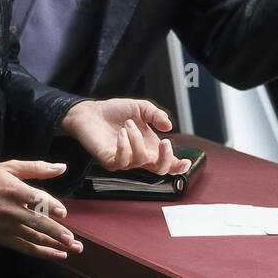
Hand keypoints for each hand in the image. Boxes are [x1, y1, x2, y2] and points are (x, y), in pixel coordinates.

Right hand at [0, 160, 81, 259]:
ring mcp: (6, 226)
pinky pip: (24, 247)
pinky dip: (41, 253)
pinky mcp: (1, 237)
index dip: (51, 206)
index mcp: (13, 190)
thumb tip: (61, 167)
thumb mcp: (10, 167)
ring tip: (72, 249)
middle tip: (73, 242)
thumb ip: (37, 168)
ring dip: (54, 246)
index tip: (63, 213)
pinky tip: (56, 254)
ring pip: (33, 239)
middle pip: (37, 224)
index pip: (35, 199)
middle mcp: (10, 210)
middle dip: (57, 234)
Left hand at [60, 98, 190, 174]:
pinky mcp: (109, 160)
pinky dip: (124, 145)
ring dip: (137, 140)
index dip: (179, 166)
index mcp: (150, 146)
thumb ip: (157, 115)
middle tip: (165, 141)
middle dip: (166, 158)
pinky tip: (121, 132)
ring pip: (140, 160)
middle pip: (159, 169)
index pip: (168, 162)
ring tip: (128, 123)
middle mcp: (139, 156)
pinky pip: (121, 160)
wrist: (91, 111)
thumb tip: (169, 126)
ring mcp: (124, 161)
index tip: (186, 162)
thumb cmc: (116, 111)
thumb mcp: (142, 108)